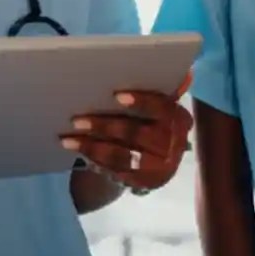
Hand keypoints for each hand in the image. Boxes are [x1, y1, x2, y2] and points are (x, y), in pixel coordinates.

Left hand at [60, 88, 192, 192]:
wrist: (157, 161)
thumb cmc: (153, 122)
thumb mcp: (160, 106)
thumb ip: (164, 90)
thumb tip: (185, 73)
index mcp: (180, 119)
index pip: (163, 107)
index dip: (141, 101)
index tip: (116, 96)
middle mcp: (174, 145)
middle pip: (136, 133)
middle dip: (104, 126)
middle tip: (77, 120)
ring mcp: (159, 167)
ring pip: (121, 156)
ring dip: (92, 146)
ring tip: (68, 139)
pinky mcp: (144, 182)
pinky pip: (115, 171)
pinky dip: (94, 159)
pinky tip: (78, 150)